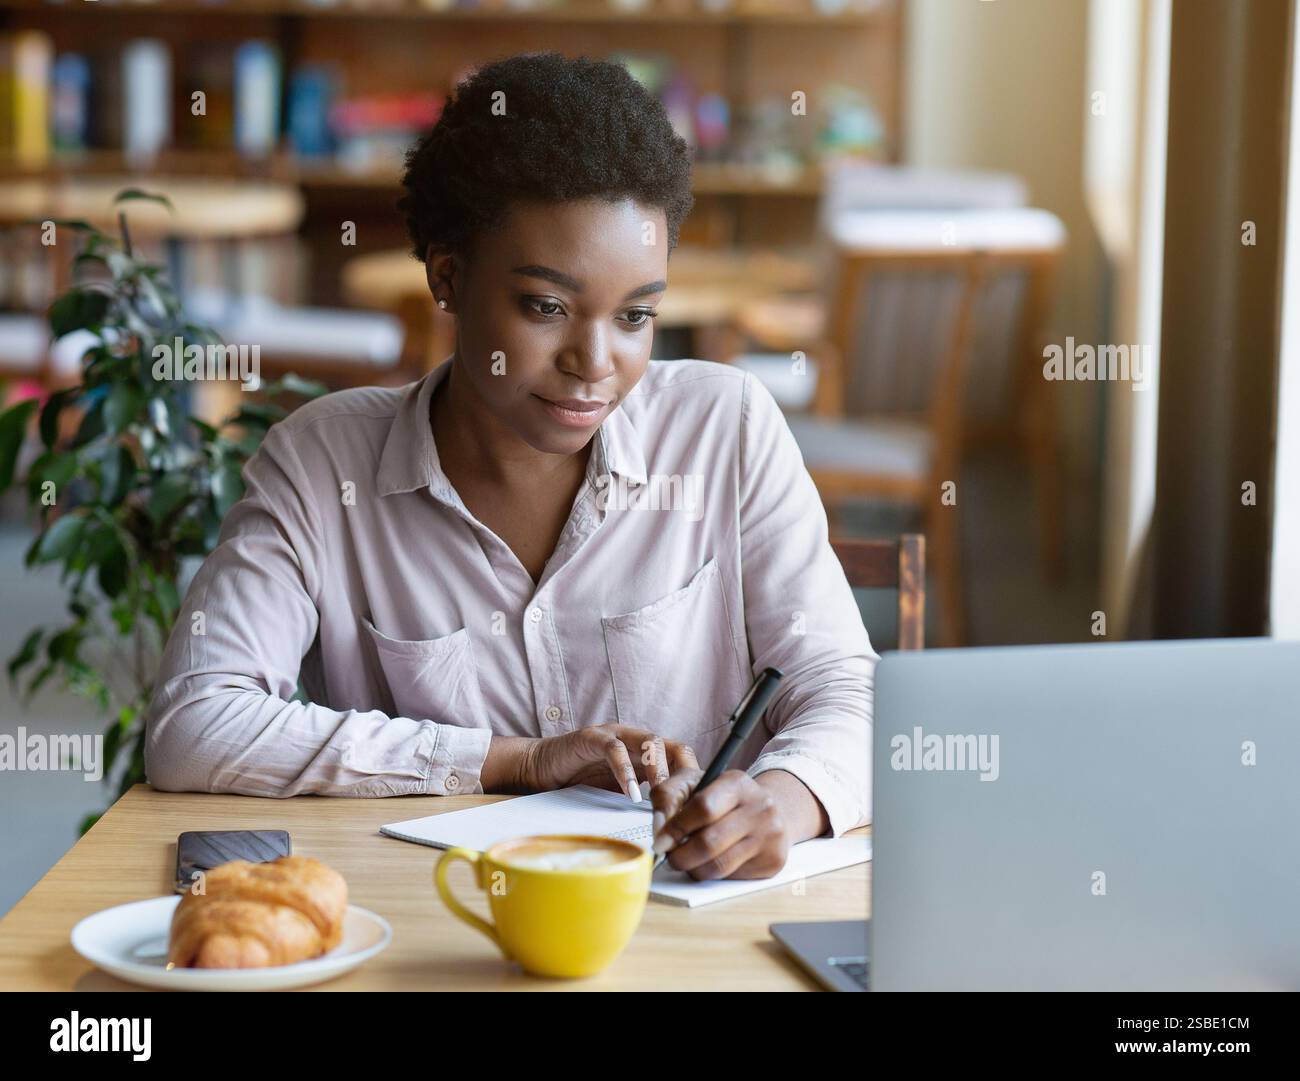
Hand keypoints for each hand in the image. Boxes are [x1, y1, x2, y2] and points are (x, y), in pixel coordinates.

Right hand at [515, 725, 699, 800]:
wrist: (540, 768)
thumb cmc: (581, 781)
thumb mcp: (619, 792)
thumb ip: (643, 800)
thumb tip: (673, 829)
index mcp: (645, 752)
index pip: (681, 757)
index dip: (692, 780)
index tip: (696, 808)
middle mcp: (635, 739)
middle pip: (673, 749)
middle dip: (681, 778)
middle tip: (683, 808)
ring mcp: (615, 734)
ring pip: (650, 743)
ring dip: (658, 772)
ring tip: (660, 798)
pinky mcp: (592, 737)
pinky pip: (614, 749)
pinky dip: (626, 771)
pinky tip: (631, 793)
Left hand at [650, 768, 790, 879]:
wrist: (767, 811)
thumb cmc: (723, 798)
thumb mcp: (694, 784)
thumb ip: (668, 797)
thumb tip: (659, 831)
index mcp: (737, 783)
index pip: (703, 808)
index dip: (676, 828)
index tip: (660, 842)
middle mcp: (760, 808)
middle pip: (710, 842)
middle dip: (681, 856)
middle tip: (670, 858)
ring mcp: (770, 836)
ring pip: (719, 866)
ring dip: (694, 869)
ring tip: (688, 861)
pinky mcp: (773, 861)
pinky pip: (732, 878)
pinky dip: (714, 874)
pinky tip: (713, 861)